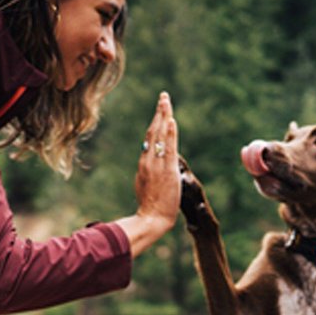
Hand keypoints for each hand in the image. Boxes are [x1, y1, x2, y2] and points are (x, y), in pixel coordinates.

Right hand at [117, 92, 180, 256]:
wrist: (152, 218)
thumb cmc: (150, 206)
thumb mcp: (146, 184)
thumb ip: (148, 172)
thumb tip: (150, 164)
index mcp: (144, 163)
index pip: (150, 138)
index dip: (155, 122)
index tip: (160, 110)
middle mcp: (149, 160)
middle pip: (153, 131)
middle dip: (159, 113)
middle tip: (163, 96)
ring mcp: (157, 165)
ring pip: (160, 136)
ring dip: (164, 116)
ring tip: (166, 101)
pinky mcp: (167, 171)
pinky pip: (169, 148)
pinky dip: (170, 134)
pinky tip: (171, 121)